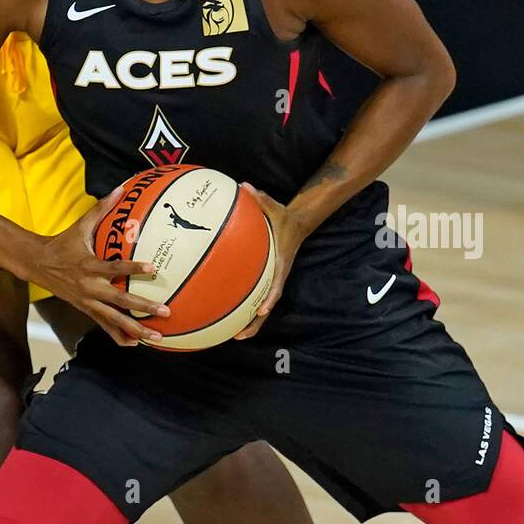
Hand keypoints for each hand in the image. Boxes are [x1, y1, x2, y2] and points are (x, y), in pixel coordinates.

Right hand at [29, 188, 171, 347]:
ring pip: (114, 320)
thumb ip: (101, 208)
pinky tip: (134, 344)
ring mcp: (87, 301)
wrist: (37, 264)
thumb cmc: (63, 243)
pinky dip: (118, 336)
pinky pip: (104, 326)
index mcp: (89, 265)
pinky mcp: (85, 310)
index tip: (153, 268)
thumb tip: (121, 188)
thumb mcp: (80, 225)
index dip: (133, 268)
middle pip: (119, 301)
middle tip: (166, 311)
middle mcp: (89, 287)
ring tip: (156, 336)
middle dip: (143, 307)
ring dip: (136, 329)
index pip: (114, 268)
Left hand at [233, 183, 305, 340]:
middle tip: (239, 336)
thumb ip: (261, 198)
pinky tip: (227, 314)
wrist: (297, 223)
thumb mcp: (275, 206)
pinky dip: (244, 308)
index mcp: (280, 262)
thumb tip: (245, 186)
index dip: (270, 298)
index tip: (262, 310)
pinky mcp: (265, 279)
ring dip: (250, 324)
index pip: (277, 284)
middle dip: (256, 323)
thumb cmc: (283, 217)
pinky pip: (254, 296)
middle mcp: (276, 276)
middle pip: (268, 306)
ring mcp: (271, 280)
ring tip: (233, 337)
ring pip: (261, 307)